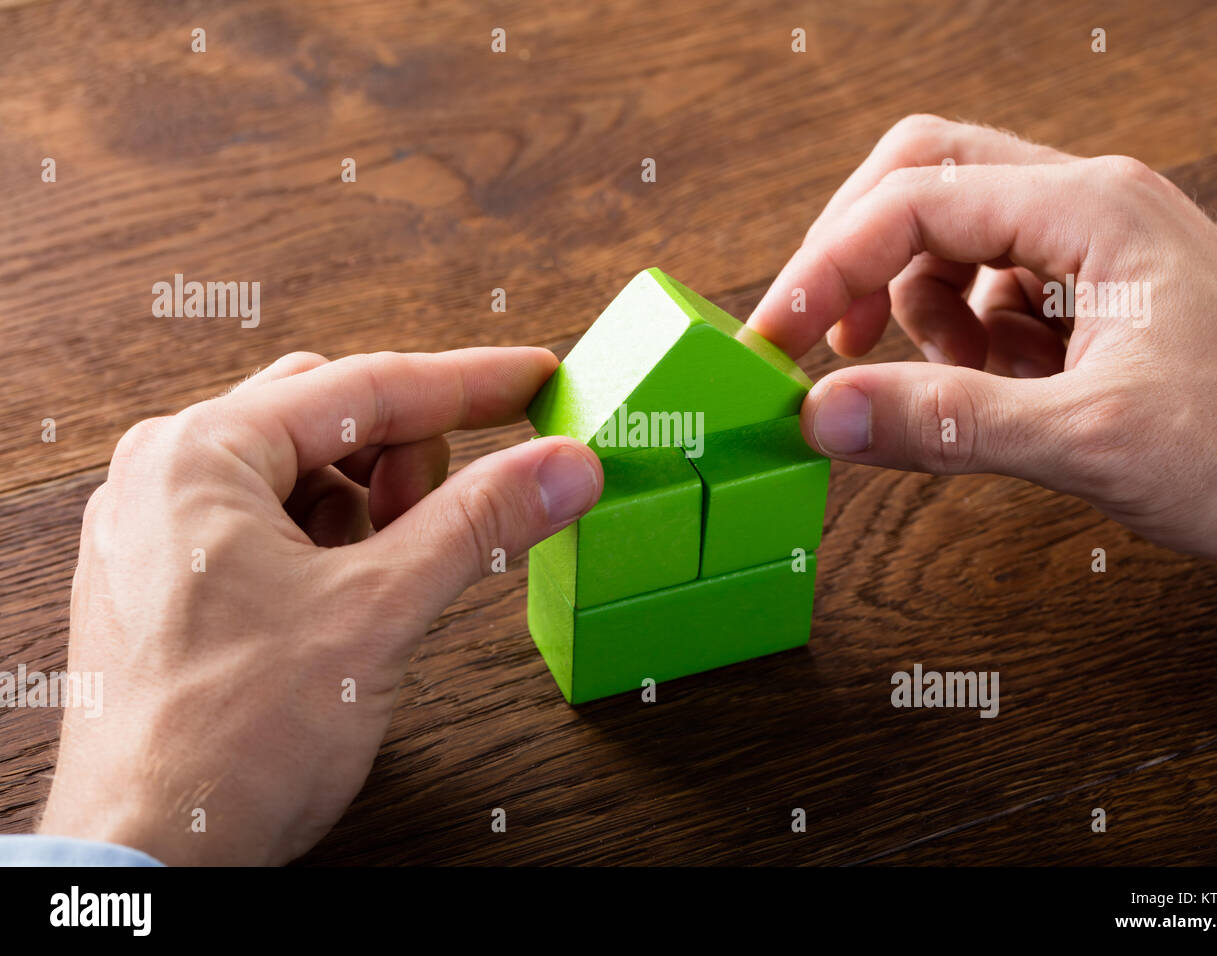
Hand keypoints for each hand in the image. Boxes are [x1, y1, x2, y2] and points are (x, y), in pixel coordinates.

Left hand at [39, 349, 602, 863]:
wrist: (152, 861)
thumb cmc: (223, 743)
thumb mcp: (377, 612)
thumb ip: (478, 523)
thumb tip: (559, 467)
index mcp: (198, 454)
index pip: (364, 386)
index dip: (469, 383)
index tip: (534, 382)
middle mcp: (167, 476)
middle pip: (330, 416)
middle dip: (411, 455)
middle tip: (458, 509)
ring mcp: (163, 530)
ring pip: (304, 471)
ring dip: (372, 504)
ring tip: (392, 574)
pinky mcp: (175, 580)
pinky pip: (274, 523)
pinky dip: (334, 543)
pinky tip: (352, 596)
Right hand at [748, 115, 1216, 565]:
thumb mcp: (1090, 440)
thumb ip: (948, 424)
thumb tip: (827, 415)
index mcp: (1090, 210)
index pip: (914, 200)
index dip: (827, 265)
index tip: (776, 336)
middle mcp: (1089, 207)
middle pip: (926, 179)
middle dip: (858, 253)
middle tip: (823, 335)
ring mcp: (1096, 247)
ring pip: (955, 234)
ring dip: (915, 304)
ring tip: (942, 378)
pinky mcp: (1098, 293)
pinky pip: (993, 288)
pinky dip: (963, 336)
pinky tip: (994, 388)